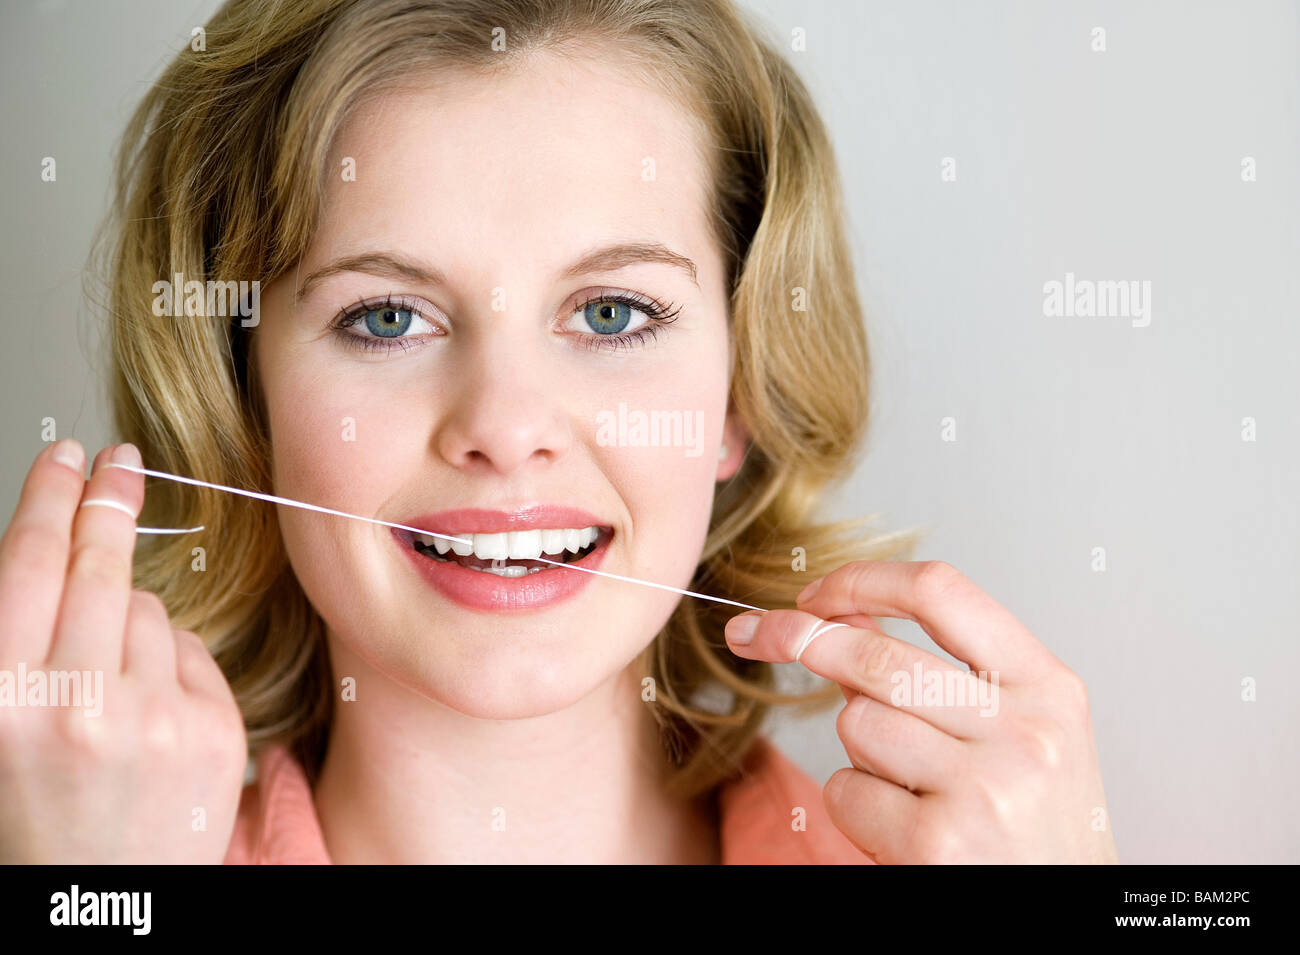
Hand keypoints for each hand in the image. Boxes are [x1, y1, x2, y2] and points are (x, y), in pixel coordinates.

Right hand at [0, 440, 246, 862]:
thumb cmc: (34, 815)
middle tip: (120, 462)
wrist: (99, 906)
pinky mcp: (213, 733)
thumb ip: (22, 640)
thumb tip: (61, 546)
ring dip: (128, 620)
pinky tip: (148, 708)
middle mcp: (75, 706)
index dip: (50, 497)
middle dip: (108, 504)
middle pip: (99, 566)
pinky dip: (169, 662)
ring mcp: (153, 719)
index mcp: (1, 701)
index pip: (27, 564)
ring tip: (104, 684)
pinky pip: (191, 651)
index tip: (68, 455)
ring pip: (147, 608)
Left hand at [724, 560, 1118, 863]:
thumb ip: (935, 670)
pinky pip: (845, 790)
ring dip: (857, 749)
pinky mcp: (937, 842)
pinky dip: (854, 806)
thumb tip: (841, 610)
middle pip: (874, 657)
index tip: (814, 593)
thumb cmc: (1034, 825)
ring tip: (906, 784)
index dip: (861, 580)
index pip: (940, 590)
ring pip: (856, 723)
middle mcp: (1024, 732)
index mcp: (1048, 688)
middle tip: (758, 633)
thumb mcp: (1015, 731)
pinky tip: (900, 829)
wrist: (1064, 917)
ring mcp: (983, 788)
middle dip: (801, 639)